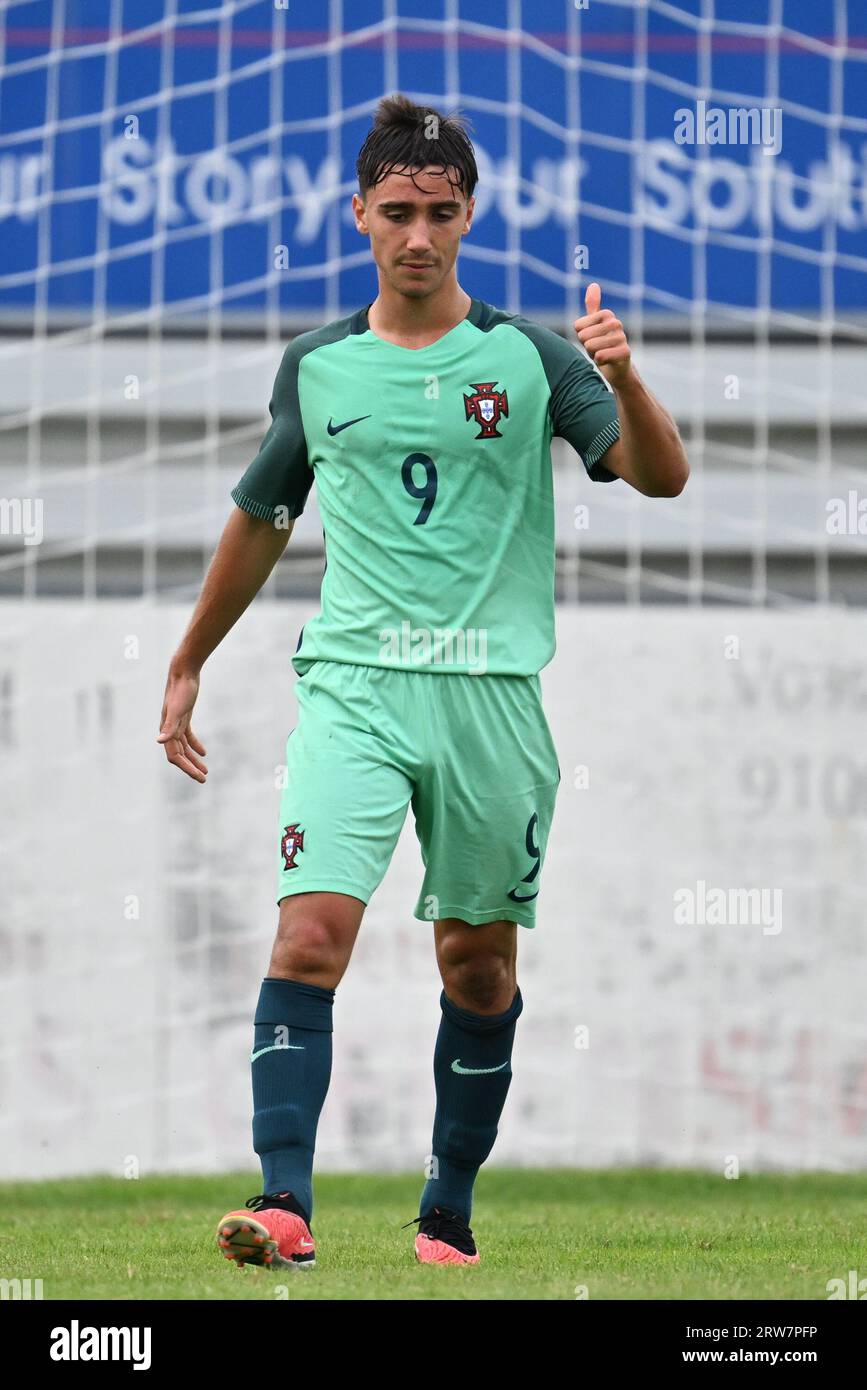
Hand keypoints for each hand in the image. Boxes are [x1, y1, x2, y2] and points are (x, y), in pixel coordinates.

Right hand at [157, 666, 207, 782]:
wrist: (183, 672)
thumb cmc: (181, 690)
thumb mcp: (178, 709)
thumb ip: (169, 726)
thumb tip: (159, 741)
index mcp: (167, 730)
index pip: (175, 756)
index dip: (186, 768)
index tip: (200, 776)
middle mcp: (169, 729)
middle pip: (179, 755)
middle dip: (191, 768)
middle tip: (204, 779)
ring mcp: (176, 723)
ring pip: (184, 747)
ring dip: (193, 759)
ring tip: (205, 770)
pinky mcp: (184, 717)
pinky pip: (188, 736)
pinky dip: (195, 745)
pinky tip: (204, 753)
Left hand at [574, 282, 631, 387]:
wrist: (618, 368)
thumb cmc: (602, 346)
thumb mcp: (594, 325)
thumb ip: (592, 306)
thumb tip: (593, 284)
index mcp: (607, 314)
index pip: (578, 326)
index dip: (581, 337)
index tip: (592, 339)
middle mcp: (616, 323)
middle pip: (583, 336)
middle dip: (587, 347)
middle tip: (597, 349)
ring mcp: (622, 337)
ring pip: (591, 346)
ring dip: (593, 355)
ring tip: (602, 354)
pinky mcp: (625, 352)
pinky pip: (600, 356)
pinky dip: (600, 362)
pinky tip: (607, 361)